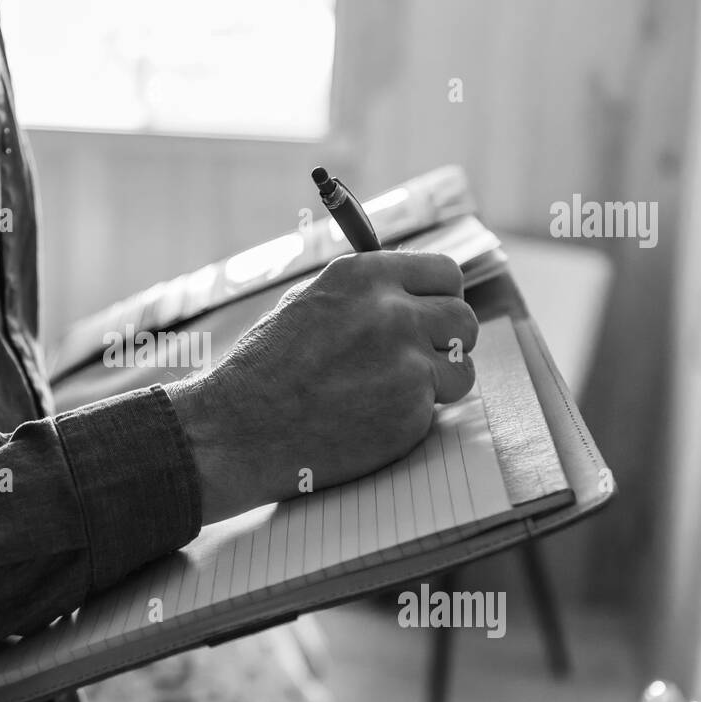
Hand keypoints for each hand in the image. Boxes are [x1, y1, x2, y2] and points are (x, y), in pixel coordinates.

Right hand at [165, 251, 477, 524]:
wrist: (236, 429)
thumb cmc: (263, 370)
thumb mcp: (306, 304)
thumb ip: (362, 294)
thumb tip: (410, 292)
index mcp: (364, 276)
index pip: (444, 271)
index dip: (441, 297)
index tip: (432, 316)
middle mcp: (392, 312)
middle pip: (464, 318)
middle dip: (448, 341)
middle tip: (422, 360)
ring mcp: (406, 363)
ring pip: (461, 368)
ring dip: (438, 384)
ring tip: (392, 394)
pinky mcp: (411, 410)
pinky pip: (436, 409)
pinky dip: (412, 417)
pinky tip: (371, 420)